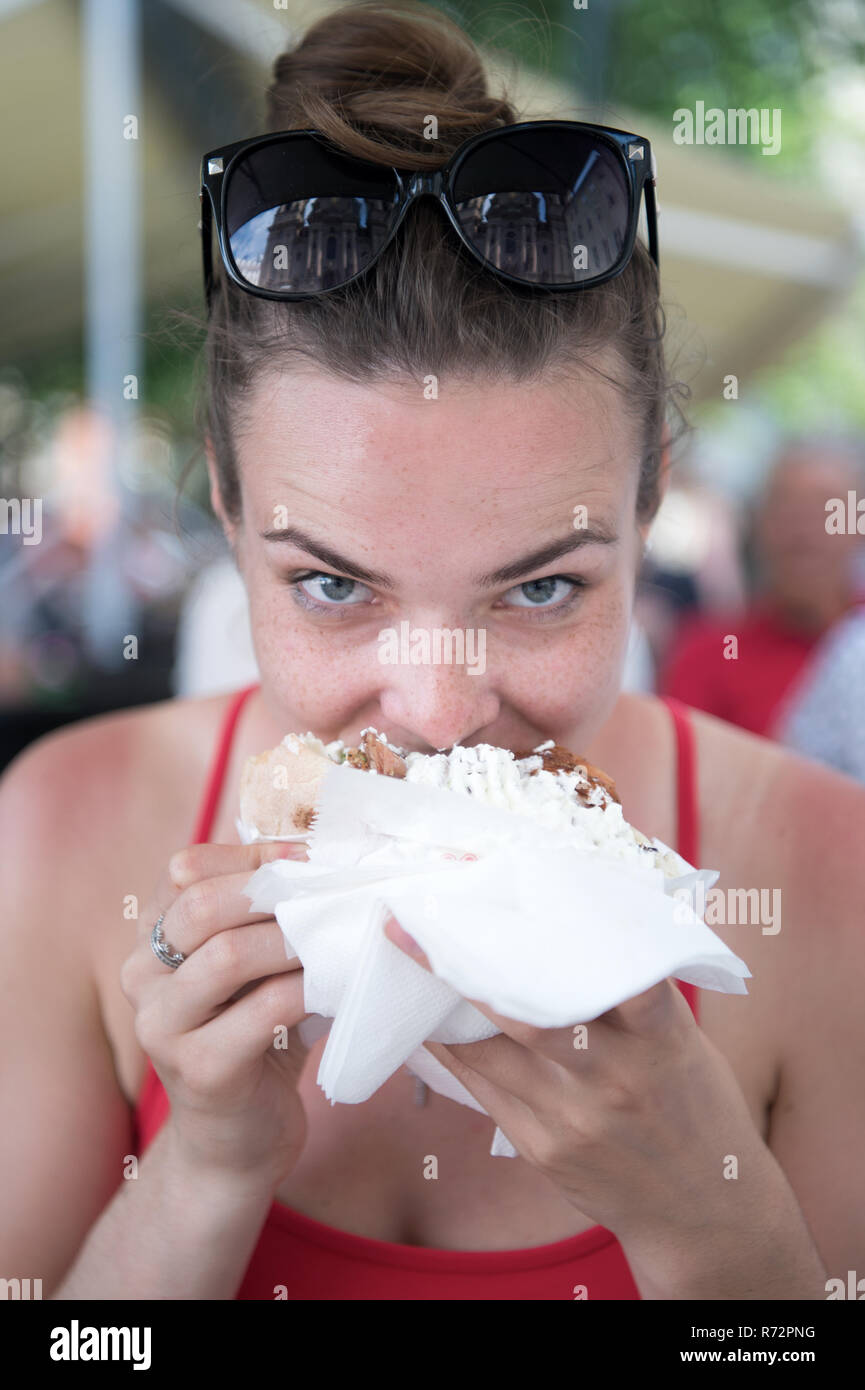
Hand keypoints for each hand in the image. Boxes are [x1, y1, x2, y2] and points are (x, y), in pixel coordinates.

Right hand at [121, 842, 312, 1196]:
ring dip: (296, 938)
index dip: (250, 854)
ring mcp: (163, 1027)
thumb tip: (320, 850)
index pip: (186, 869)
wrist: (236, 1141)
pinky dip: (311, 988)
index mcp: (150, 939)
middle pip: (201, 905)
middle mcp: (142, 977)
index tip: (309, 856)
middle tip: (331, 891)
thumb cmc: (255, 1036)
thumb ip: (262, 914)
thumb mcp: (251, 966)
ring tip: (341, 933)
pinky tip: (339, 984)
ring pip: (229, 954)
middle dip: (274, 890)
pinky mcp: (200, 1070)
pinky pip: (266, 1010)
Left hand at [383, 915, 775, 1259]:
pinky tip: (429, 1019)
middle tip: (424, 921)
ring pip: (489, 1051)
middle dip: (468, 967)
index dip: (572, 939)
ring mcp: (573, 1118)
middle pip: (528, 1014)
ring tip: (409, 959)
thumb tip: (575, 926)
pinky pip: (483, 1089)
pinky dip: (454, 1049)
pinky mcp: (542, 1148)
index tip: (518, 899)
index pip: (620, 978)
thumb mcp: (684, 1043)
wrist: (702, 1209)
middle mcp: (614, 1078)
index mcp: (659, 1041)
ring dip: (444, 1006)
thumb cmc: (694, 1106)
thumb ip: (635, 994)